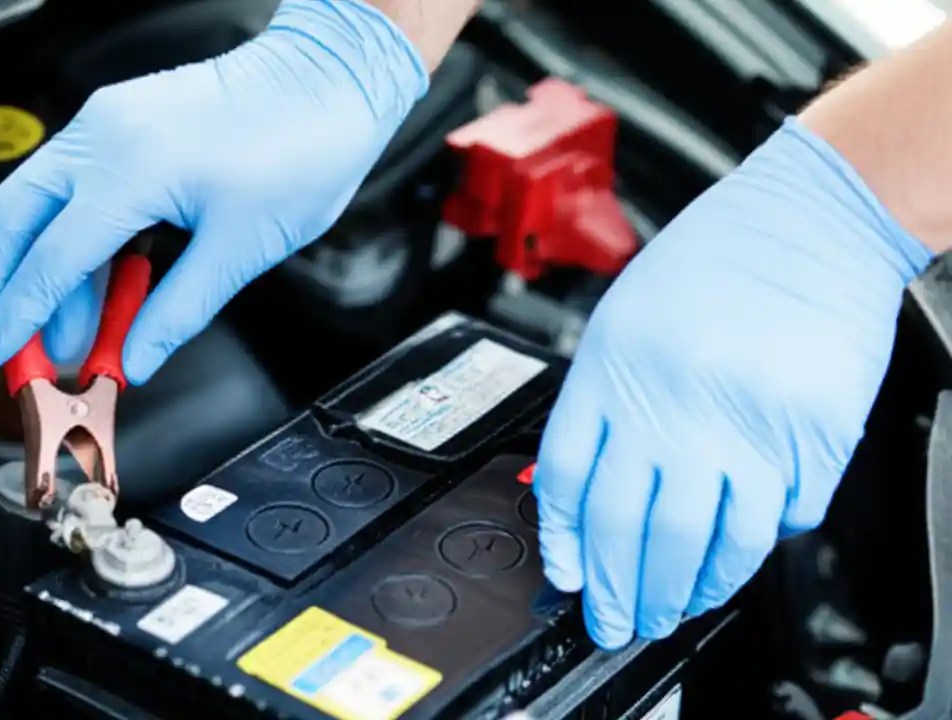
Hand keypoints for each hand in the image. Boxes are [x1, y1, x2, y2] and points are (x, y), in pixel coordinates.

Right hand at [0, 0, 427, 382]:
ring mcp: (106, 121)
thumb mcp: (242, 249)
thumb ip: (176, 311)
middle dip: (3, 286)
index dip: (22, 318)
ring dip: (39, 265)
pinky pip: (70, 181)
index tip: (3, 357)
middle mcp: (102, 136)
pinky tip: (97, 280)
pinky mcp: (119, 119)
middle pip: (13, 220)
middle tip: (18, 343)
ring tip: (72, 327)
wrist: (329, 78)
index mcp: (129, 169)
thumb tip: (134, 361)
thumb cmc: (302, 147)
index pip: (50, 260)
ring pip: (35, 199)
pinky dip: (70, 234)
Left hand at [534, 118, 932, 649]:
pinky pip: (781, 518)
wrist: (811, 219)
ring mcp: (743, 423)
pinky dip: (756, 548)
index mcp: (611, 370)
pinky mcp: (811, 437)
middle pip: (630, 529)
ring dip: (686, 590)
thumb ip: (604, 402)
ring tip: (674, 607)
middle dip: (619, 593)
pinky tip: (737, 553)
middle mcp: (671, 402)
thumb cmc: (715, 260)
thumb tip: (589, 490)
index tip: (570, 577)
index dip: (565, 544)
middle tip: (618, 622)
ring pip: (707, 543)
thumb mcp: (625, 320)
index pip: (568, 481)